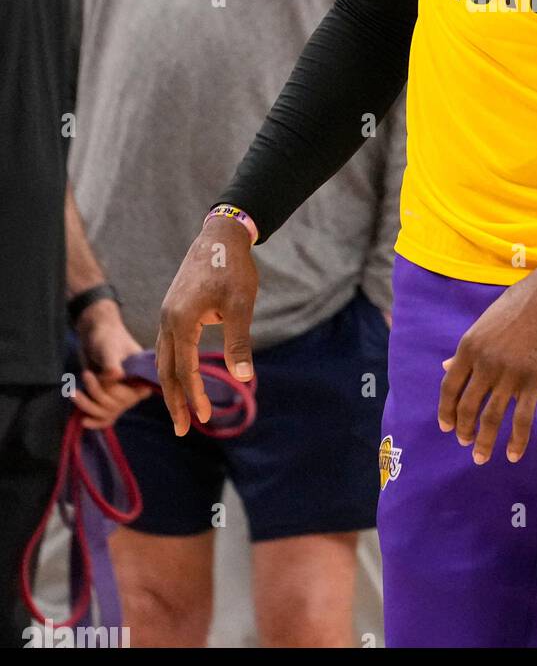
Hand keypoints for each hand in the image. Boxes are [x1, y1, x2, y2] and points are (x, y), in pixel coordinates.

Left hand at [73, 301, 150, 428]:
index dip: (117, 392)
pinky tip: (83, 421)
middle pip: (116, 406)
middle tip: (87, 374)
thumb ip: (112, 364)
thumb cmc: (107, 338)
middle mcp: (134, 389)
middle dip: (98, 393)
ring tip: (74, 392)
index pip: (134, 396)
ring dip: (88, 405)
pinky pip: (104, 417)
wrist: (95, 335)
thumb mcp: (109, 349)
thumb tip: (116, 377)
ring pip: (106, 413)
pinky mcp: (106, 398)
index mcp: (142, 377)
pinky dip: (95, 421)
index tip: (104, 378)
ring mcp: (120, 396)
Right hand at [156, 218, 258, 436]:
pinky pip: (167, 345)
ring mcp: (167, 314)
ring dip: (171, 385)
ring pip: (163, 358)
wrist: (220, 236)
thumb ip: (239, 342)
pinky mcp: (173, 309)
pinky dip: (172, 366)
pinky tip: (182, 376)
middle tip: (183, 430)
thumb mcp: (240, 306)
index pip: (184, 369)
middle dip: (175, 400)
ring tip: (182, 410)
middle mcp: (167, 319)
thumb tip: (244, 378)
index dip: (194, 395)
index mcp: (181, 320)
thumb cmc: (233, 269)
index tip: (204, 418)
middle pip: (165, 369)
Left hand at [437, 251, 536, 465]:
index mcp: (469, 347)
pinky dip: (517, 441)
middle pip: (467, 406)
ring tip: (481, 457)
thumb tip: (445, 368)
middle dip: (463, 429)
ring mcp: (510, 375)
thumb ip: (466, 351)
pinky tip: (513, 455)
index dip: (445, 410)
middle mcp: (485, 363)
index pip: (449, 387)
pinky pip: (522, 419)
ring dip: (484, 442)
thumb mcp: (483, 324)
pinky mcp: (535, 382)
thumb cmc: (517, 307)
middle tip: (465, 442)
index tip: (445, 427)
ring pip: (492, 418)